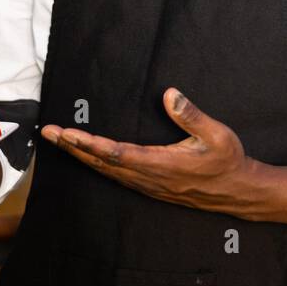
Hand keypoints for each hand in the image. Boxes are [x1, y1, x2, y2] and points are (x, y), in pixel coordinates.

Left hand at [41, 88, 258, 217]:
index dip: (89, 143)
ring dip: (81, 156)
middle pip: (102, 163)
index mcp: (161, 164)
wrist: (238, 191)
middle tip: (48, 133)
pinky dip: (96, 165)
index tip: (68, 133)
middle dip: (74, 147)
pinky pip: (116, 176)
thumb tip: (170, 94)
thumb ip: (192, 115)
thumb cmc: (228, 161)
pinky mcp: (150, 186)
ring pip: (106, 171)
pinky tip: (87, 157)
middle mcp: (149, 177)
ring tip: (60, 141)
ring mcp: (148, 185)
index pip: (116, 153)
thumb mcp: (217, 135)